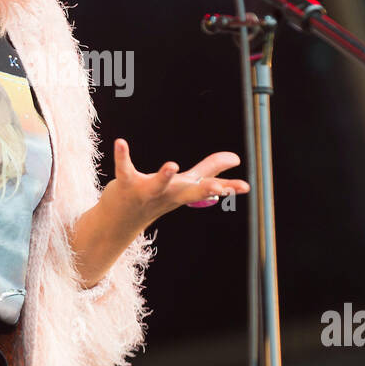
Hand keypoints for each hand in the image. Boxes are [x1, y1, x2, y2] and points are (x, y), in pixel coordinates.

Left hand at [106, 138, 250, 227]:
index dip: (227, 188)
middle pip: (188, 193)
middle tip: (219, 188)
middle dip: (204, 190)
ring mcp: (147, 192)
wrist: (119, 222)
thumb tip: (236, 158)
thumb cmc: (156, 198)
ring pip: (157, 185)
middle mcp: (168, 195)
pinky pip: (124, 170)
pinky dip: (122, 157)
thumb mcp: (185, 184)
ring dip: (165, 176)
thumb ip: (210, 170)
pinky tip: (121, 142)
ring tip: (172, 165)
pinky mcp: (126, 185)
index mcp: (183, 192)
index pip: (208, 189)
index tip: (245, 187)